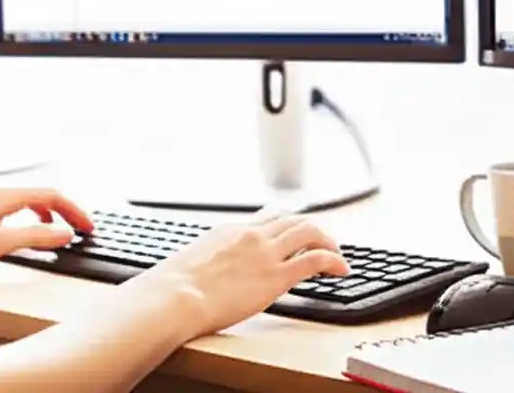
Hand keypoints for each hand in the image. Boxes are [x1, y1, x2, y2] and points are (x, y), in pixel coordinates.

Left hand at [0, 188, 92, 265]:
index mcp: (7, 196)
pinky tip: (27, 231)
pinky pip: (17, 207)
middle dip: (66, 211)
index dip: (74, 211)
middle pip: (44, 195)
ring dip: (49, 214)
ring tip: (58, 231)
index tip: (87, 226)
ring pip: (30, 201)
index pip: (52, 196)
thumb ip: (34, 237)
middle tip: (79, 229)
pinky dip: (32, 217)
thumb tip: (63, 233)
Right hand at [142, 216, 349, 338]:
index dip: (286, 223)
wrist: (175, 296)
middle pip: (293, 219)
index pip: (268, 217)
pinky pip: (316, 259)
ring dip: (328, 240)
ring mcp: (266, 253)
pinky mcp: (277, 276)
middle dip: (313, 228)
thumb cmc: (173, 287)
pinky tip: (340, 269)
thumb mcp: (190, 260)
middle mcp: (252, 235)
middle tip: (323, 241)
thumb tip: (200, 271)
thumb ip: (207, 259)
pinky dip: (333, 260)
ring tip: (337, 253)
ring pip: (310, 232)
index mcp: (231, 230)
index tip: (294, 229)